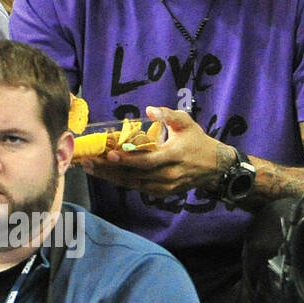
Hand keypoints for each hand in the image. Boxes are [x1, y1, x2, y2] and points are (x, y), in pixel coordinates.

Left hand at [84, 106, 228, 197]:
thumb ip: (168, 114)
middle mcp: (168, 175)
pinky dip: (122, 181)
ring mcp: (165, 186)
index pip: (146, 161)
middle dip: (109, 169)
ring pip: (133, 184)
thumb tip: (149, 110)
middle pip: (134, 175)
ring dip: (111, 177)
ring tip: (90, 168)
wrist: (216, 167)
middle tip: (88, 162)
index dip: (127, 160)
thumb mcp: (186, 123)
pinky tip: (106, 174)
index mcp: (173, 156)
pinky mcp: (162, 192)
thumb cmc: (197, 141)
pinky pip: (138, 188)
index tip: (109, 154)